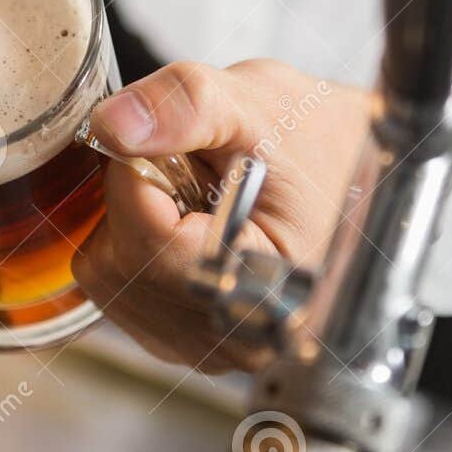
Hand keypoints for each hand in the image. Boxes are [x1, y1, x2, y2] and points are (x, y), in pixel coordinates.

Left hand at [72, 59, 370, 374]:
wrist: (343, 164)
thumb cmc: (312, 139)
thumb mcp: (256, 105)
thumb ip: (185, 107)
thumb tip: (112, 126)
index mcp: (269, 292)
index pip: (148, 241)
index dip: (138, 174)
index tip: (169, 141)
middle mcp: (238, 340)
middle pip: (118, 264)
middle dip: (134, 197)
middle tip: (193, 167)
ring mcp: (206, 346)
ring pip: (108, 274)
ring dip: (130, 218)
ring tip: (196, 195)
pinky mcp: (180, 338)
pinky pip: (115, 285)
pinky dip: (131, 241)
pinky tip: (184, 221)